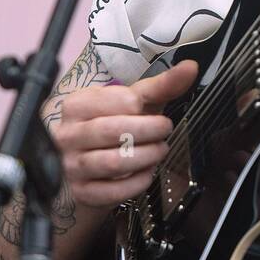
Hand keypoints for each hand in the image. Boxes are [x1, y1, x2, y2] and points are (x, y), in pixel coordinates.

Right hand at [51, 58, 199, 209]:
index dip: (144, 107)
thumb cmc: (115, 125)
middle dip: (150, 131)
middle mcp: (69, 134)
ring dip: (147, 157)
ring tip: (159, 150)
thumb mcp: (135, 102)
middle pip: (115, 131)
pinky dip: (137, 183)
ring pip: (114, 163)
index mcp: (78, 104)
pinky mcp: (82, 191)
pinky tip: (146, 172)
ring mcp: (72, 165)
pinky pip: (113, 191)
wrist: (92, 166)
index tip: (156, 112)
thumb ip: (161, 85)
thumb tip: (190, 67)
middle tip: (165, 130)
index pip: (118, 100)